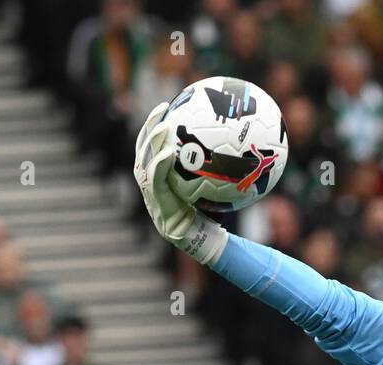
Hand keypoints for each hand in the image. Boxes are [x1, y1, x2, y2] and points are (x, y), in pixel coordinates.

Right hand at [132, 103, 226, 264]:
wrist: (203, 242)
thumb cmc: (210, 214)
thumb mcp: (211, 187)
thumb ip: (214, 167)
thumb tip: (238, 143)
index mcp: (161, 178)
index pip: (153, 147)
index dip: (154, 126)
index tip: (166, 106)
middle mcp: (152, 185)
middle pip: (144, 151)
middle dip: (149, 129)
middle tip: (161, 111)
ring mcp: (151, 196)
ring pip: (145, 164)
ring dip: (152, 143)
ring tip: (163, 127)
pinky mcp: (157, 206)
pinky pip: (155, 181)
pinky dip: (159, 166)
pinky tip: (169, 154)